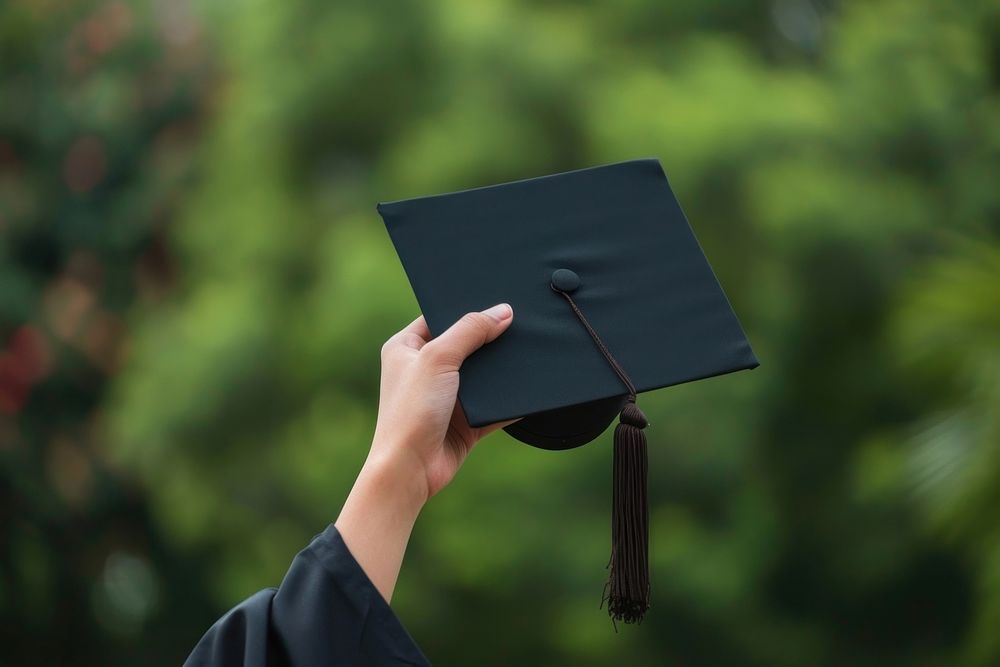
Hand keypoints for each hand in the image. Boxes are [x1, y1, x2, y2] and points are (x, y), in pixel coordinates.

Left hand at [335, 303, 513, 601]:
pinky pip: (494, 405)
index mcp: (405, 348)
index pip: (440, 317)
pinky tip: (532, 388)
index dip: (466, 308)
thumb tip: (503, 311)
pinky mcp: (464, 422)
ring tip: (531, 349)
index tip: (498, 299)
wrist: (410, 470)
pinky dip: (510, 399)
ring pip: (482, 375)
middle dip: (491, 338)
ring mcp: (445, 397)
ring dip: (502, 369)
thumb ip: (471, 331)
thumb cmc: (411, 412)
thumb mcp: (438, 358)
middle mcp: (424, 370)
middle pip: (465, 345)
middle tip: (522, 322)